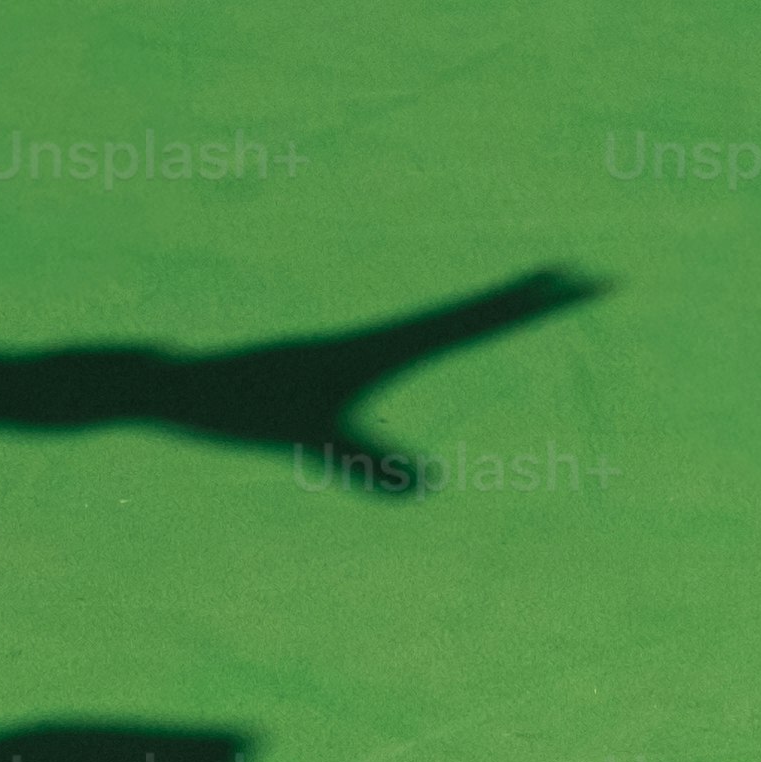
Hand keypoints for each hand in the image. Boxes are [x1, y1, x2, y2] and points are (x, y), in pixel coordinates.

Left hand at [157, 267, 597, 491]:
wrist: (177, 384)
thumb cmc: (240, 407)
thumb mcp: (311, 442)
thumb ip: (366, 462)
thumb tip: (429, 487)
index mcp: (382, 348)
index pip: (474, 322)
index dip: (530, 303)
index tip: (582, 279)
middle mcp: (374, 340)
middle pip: (467, 312)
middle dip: (526, 297)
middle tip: (583, 274)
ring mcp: (355, 349)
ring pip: (438, 322)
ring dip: (488, 307)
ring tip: (531, 290)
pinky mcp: (332, 365)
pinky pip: (407, 342)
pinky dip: (444, 332)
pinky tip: (444, 337)